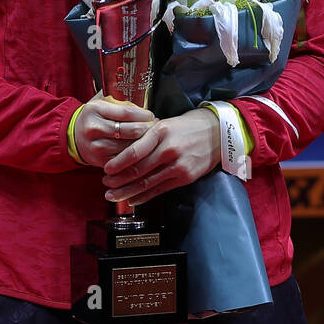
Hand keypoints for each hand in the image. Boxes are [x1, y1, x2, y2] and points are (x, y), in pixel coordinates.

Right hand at [74, 92, 155, 167]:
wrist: (72, 137)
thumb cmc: (93, 117)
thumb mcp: (100, 102)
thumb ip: (118, 97)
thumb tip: (142, 93)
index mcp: (95, 110)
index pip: (127, 112)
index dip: (143, 114)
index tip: (151, 115)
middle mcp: (94, 128)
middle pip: (131, 131)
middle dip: (148, 128)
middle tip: (154, 126)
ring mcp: (97, 147)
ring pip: (130, 146)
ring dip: (145, 142)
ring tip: (151, 136)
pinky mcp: (101, 161)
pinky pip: (125, 159)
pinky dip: (136, 154)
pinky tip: (141, 148)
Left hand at [101, 107, 220, 206]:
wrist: (217, 133)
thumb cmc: (187, 127)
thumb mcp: (165, 123)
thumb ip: (146, 136)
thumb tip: (122, 151)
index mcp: (161, 132)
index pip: (134, 151)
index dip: (117, 163)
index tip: (106, 169)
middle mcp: (169, 149)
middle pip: (138, 170)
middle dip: (118, 180)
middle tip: (105, 184)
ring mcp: (178, 165)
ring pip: (146, 183)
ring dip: (126, 191)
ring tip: (112, 195)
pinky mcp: (184, 178)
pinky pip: (159, 190)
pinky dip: (144, 197)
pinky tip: (132, 200)